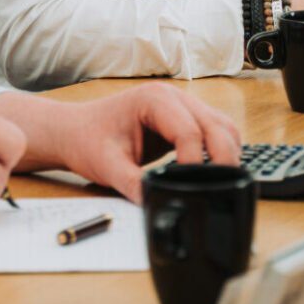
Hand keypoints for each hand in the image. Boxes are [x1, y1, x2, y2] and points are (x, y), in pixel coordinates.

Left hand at [0, 84, 241, 203]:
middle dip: (223, 158)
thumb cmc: (88, 140)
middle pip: (216, 125)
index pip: (189, 131)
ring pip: (223, 126)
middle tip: (222, 189)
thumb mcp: (107, 166)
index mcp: (154, 100)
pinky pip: (216, 130)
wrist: (76, 130)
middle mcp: (174, 97)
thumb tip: (158, 206)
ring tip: (223, 183)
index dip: (194, 162)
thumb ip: (134, 185)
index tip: (189, 188)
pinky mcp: (186, 119)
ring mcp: (183, 105)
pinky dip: (222, 150)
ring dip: (228, 153)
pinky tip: (215, 172)